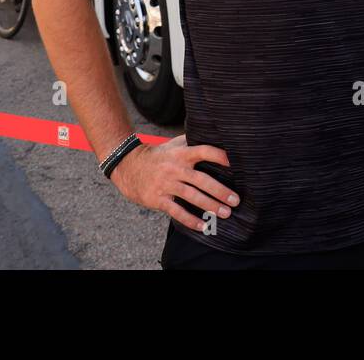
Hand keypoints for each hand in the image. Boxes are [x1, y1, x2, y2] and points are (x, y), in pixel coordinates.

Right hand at [108, 133, 238, 229]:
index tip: (234, 164)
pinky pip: (176, 211)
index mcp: (181, 153)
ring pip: (191, 196)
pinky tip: (203, 226)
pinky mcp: (158, 198)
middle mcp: (175, 168)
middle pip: (201, 179)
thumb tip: (215, 136)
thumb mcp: (173, 145)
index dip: (219, 156)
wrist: (128, 166)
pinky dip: (190, 220)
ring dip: (210, 206)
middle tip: (236, 200)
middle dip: (220, 191)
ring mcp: (166, 184)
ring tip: (225, 213)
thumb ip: (192, 142)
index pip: (204, 151)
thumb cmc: (158, 155)